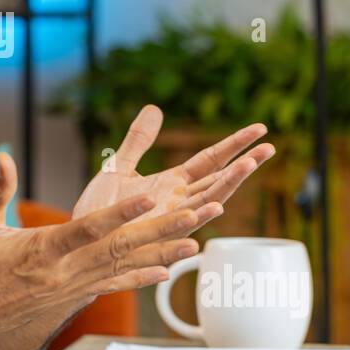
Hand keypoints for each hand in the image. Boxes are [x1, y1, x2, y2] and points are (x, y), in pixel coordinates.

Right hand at [0, 152, 208, 344]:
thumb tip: (4, 156)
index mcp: (42, 250)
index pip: (88, 228)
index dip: (120, 213)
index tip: (149, 196)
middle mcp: (64, 272)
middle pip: (120, 248)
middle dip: (159, 230)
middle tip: (195, 213)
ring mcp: (71, 287)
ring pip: (124, 267)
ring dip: (161, 254)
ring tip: (195, 243)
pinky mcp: (72, 295)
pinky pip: (113, 285)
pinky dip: (141, 277)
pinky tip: (165, 271)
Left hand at [74, 105, 274, 231]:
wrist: (81, 241)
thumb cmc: (101, 209)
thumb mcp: (119, 166)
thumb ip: (138, 140)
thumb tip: (155, 108)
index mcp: (173, 184)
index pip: (211, 160)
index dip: (235, 144)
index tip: (260, 129)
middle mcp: (178, 203)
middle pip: (218, 181)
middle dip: (243, 166)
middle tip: (268, 148)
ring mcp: (168, 223)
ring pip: (205, 204)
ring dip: (227, 186)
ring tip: (246, 167)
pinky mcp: (153, 240)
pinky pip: (180, 229)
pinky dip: (197, 219)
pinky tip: (213, 209)